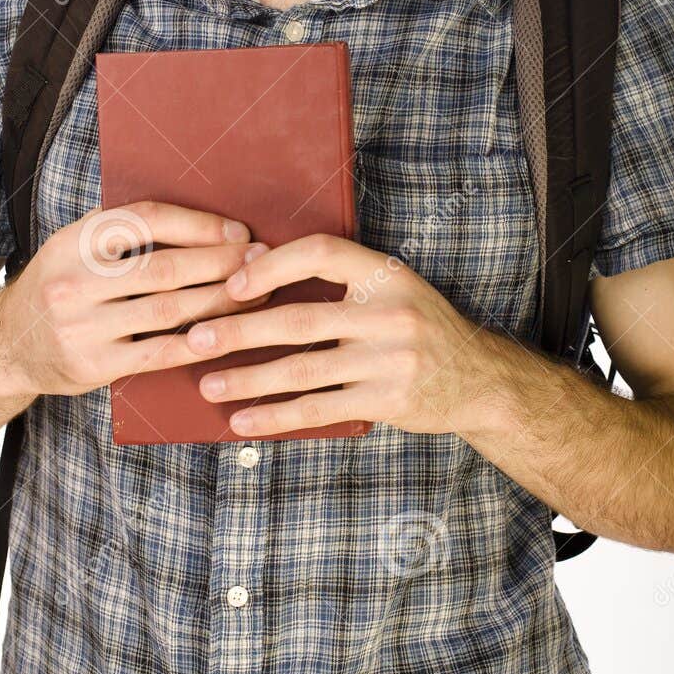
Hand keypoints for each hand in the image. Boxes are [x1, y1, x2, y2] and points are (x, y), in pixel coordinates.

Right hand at [0, 201, 270, 400]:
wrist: (5, 347)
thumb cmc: (57, 288)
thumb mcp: (73, 247)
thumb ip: (122, 234)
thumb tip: (204, 221)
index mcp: (74, 240)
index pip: (147, 220)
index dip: (199, 224)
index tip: (239, 231)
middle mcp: (75, 281)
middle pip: (167, 266)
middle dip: (223, 263)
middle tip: (263, 261)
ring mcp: (83, 327)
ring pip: (171, 310)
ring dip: (222, 301)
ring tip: (258, 294)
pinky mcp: (95, 365)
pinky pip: (161, 352)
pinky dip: (201, 341)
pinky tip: (229, 333)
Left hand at [174, 232, 503, 435]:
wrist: (479, 379)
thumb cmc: (419, 328)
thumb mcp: (393, 288)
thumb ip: (341, 282)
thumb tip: (255, 270)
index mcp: (386, 274)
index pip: (320, 254)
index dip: (272, 266)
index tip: (232, 283)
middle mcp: (390, 314)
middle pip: (298, 320)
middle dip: (239, 331)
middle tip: (194, 339)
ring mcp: (390, 360)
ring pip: (302, 370)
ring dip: (248, 378)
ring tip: (207, 384)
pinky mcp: (387, 401)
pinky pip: (319, 408)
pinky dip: (276, 416)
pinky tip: (244, 420)